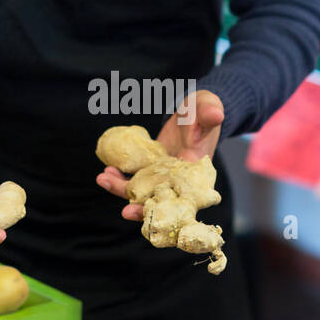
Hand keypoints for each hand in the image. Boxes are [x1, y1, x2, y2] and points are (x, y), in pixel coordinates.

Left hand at [96, 89, 224, 219]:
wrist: (191, 111)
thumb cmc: (202, 109)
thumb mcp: (207, 107)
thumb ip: (210, 112)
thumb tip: (216, 114)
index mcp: (198, 171)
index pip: (187, 194)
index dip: (172, 207)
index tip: (156, 210)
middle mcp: (179, 179)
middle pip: (161, 200)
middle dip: (143, 209)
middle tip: (125, 212)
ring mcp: (163, 176)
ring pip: (143, 191)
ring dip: (122, 190)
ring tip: (103, 179)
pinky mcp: (150, 170)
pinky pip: (133, 178)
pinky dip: (119, 178)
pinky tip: (105, 172)